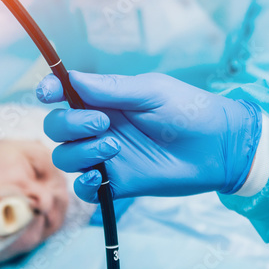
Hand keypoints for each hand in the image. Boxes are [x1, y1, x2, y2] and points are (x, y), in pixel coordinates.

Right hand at [36, 72, 261, 201]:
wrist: (220, 147)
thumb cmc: (190, 111)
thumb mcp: (151, 92)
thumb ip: (111, 88)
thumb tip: (71, 79)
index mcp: (105, 100)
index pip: (64, 94)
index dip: (49, 92)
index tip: (49, 93)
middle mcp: (99, 127)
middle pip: (57, 127)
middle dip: (69, 124)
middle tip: (103, 123)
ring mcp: (106, 156)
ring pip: (65, 157)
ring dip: (81, 152)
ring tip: (114, 147)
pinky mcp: (117, 183)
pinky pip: (84, 189)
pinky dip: (84, 184)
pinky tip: (100, 176)